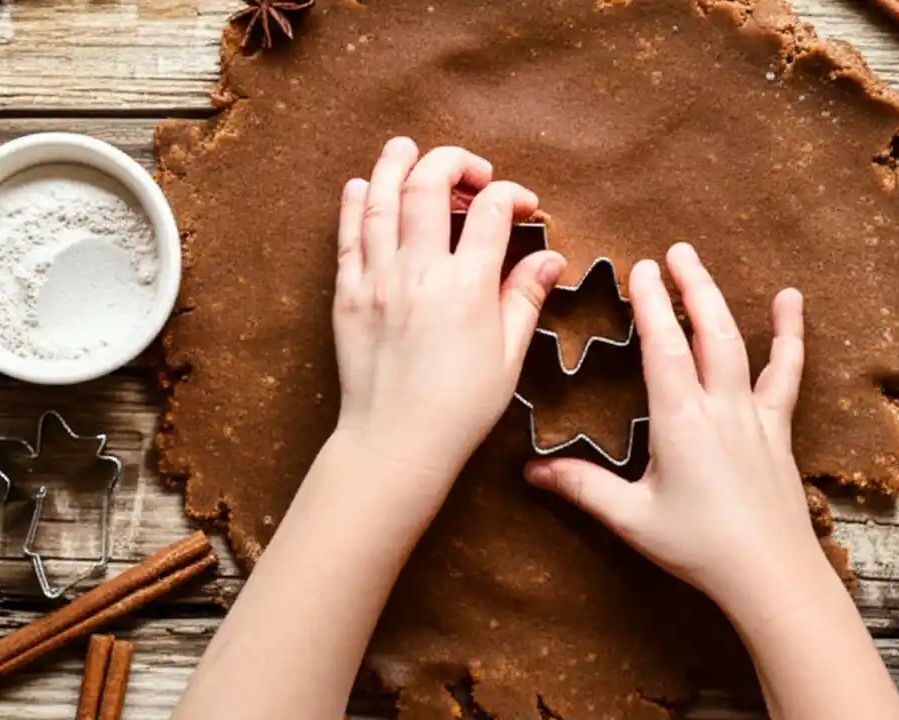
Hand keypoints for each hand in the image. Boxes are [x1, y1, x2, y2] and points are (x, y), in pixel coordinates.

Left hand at [333, 137, 566, 481]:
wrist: (396, 443)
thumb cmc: (459, 408)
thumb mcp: (508, 356)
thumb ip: (525, 298)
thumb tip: (551, 258)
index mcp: (467, 288)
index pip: (493, 212)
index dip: (513, 195)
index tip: (524, 206)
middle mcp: (419, 273)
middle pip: (430, 185)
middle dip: (454, 162)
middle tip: (471, 171)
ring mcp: (378, 280)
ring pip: (381, 199)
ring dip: (395, 165)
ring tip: (406, 148)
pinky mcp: (348, 295)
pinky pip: (347, 236)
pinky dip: (354, 204)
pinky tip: (361, 187)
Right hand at [524, 242, 827, 611]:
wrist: (770, 574)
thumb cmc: (700, 548)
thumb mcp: (632, 519)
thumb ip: (582, 488)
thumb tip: (531, 471)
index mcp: (681, 421)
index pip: (664, 348)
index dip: (651, 304)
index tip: (640, 268)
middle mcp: (720, 407)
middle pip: (706, 330)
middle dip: (688, 285)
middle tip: (673, 251)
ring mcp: (754, 415)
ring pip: (740, 343)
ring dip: (720, 300)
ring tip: (704, 264)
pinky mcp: (777, 430)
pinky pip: (786, 373)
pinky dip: (790, 336)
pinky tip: (792, 303)